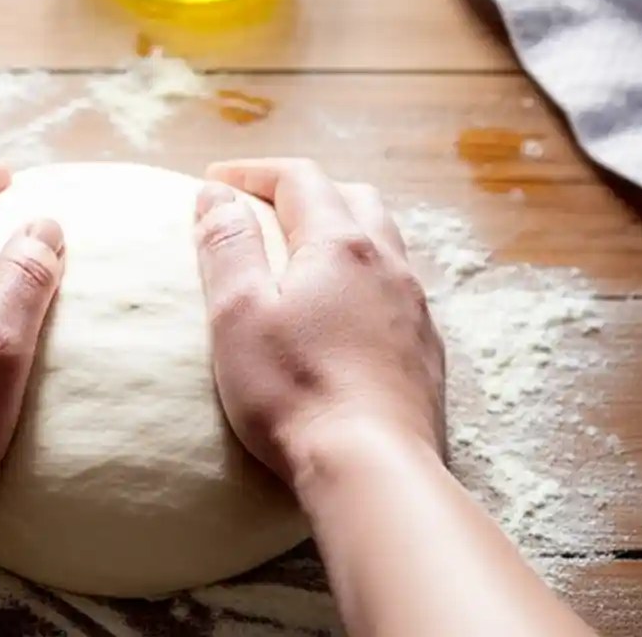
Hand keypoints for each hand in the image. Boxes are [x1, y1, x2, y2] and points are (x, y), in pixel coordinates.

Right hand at [193, 158, 444, 489]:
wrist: (374, 469)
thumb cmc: (294, 392)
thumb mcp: (238, 314)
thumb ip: (227, 247)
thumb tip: (217, 194)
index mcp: (340, 245)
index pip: (300, 179)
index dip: (254, 172)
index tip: (217, 182)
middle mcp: (387, 264)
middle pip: (353, 198)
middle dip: (305, 192)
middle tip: (263, 208)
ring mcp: (414, 308)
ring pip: (383, 243)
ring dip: (341, 231)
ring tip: (304, 255)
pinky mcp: (425, 351)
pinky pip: (395, 290)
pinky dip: (363, 278)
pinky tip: (343, 312)